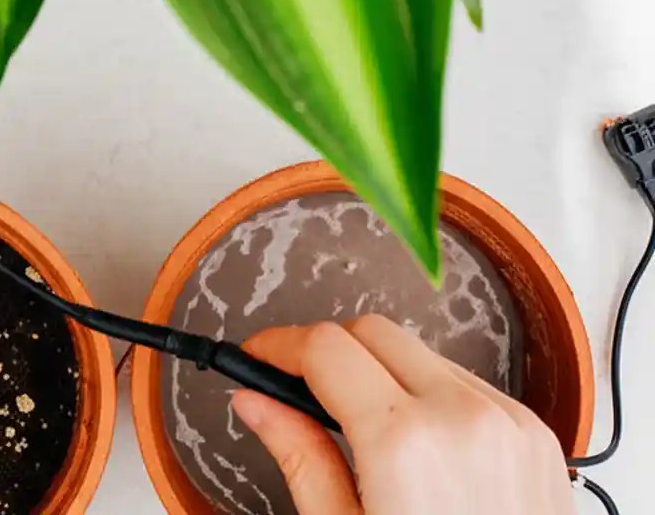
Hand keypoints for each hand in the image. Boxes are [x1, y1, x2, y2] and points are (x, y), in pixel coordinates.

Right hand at [232, 315, 572, 514]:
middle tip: (296, 388)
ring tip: (358, 425)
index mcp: (404, 443)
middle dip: (326, 351)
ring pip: (419, 351)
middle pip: (372, 332)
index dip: (279, 345)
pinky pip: (464, 382)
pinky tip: (414, 441)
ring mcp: (506, 420)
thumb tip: (255, 403)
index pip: (325, 347)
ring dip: (378, 370)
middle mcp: (462, 417)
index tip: (258, 356)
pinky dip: (427, 394)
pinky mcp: (533, 431)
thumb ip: (299, 456)